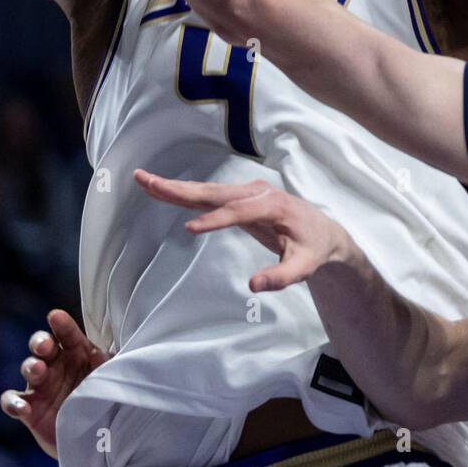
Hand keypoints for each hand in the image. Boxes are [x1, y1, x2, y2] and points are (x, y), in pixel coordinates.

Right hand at [0, 309, 108, 458]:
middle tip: (45, 346)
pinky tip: (22, 407)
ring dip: (30, 366)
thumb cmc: (105, 400)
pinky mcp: (30, 410)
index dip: (61, 325)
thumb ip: (108, 365)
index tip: (56, 317)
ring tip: (37, 371)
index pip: (67, 334)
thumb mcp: (111, 380)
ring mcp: (41, 386)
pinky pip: (12, 402)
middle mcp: (56, 365)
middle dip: (40, 341)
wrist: (98, 439)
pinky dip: (13, 403)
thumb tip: (101, 353)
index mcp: (77, 353)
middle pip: (42, 345)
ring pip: (28, 368)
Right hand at [135, 171, 350, 292]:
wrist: (322, 233)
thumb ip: (282, 277)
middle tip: (149, 183)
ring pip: (206, 191)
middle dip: (181, 189)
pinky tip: (162, 191)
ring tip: (144, 181)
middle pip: (214, 192)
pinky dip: (184, 194)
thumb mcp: (304, 267)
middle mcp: (257, 193)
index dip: (216, 221)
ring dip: (174, 188)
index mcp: (272, 206)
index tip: (190, 230)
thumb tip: (254, 286)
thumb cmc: (313, 249)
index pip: (239, 212)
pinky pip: (208, 197)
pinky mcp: (238, 199)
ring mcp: (246, 193)